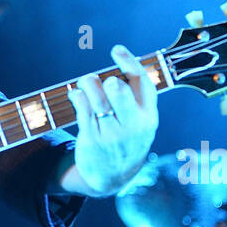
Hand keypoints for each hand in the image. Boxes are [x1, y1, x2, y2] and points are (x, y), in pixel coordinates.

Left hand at [64, 45, 158, 196]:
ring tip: (86, 85)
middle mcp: (133, 125)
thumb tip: (121, 60)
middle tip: (102, 83)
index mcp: (149, 116)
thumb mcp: (139, 121)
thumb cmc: (125, 138)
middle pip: (117, 88)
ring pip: (96, 96)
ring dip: (87, 83)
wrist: (112, 177)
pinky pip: (81, 107)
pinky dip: (77, 96)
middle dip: (105, 79)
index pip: (142, 82)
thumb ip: (134, 96)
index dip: (129, 61)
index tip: (116, 49)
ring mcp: (112, 134)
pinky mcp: (92, 139)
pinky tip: (77, 96)